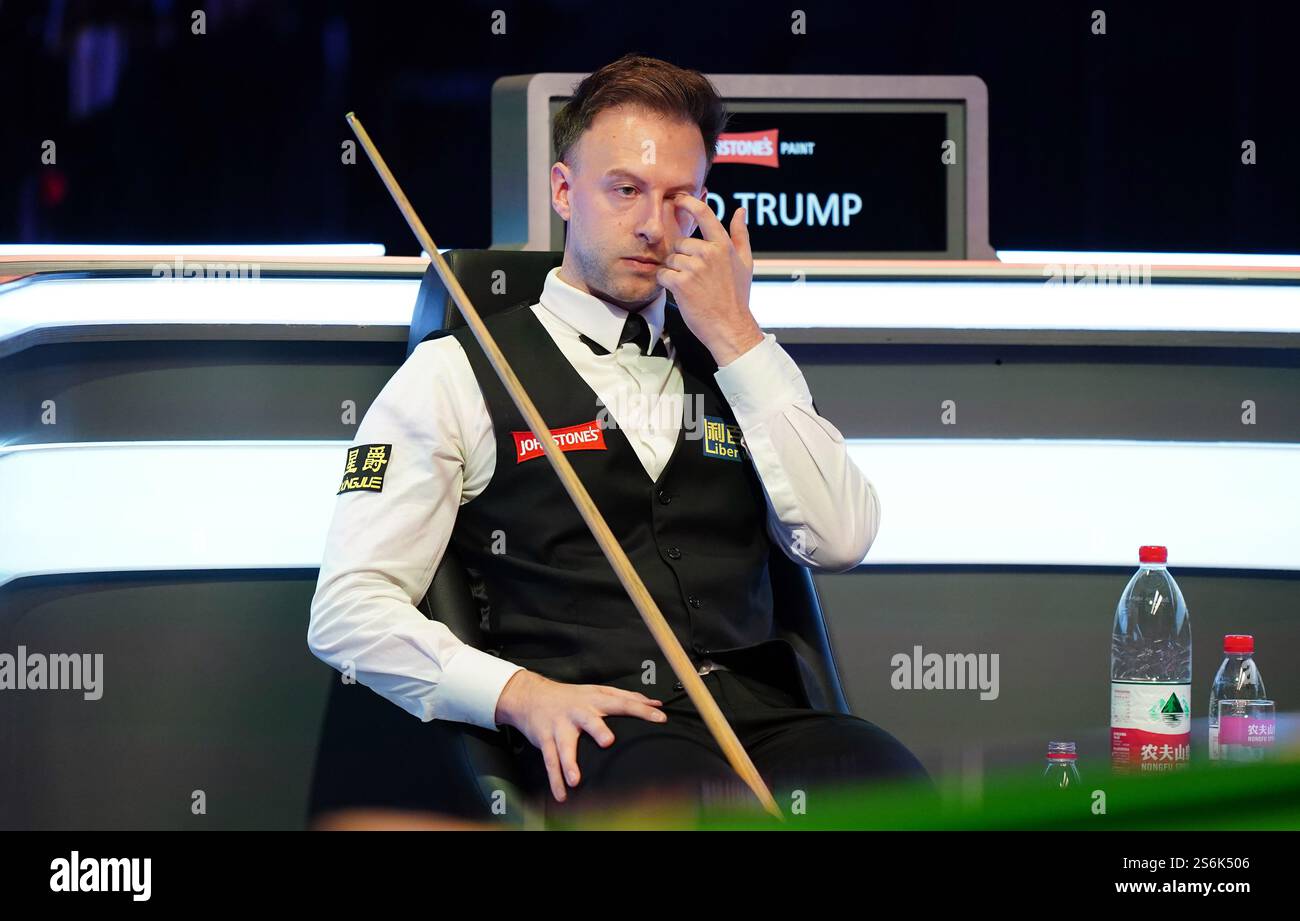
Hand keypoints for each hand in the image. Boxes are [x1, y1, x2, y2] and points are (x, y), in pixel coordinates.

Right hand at [493, 670, 666, 801]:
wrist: (531, 696)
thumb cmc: (572, 697)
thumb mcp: (599, 691)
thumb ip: (627, 697)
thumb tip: (656, 703)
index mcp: (595, 699)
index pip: (621, 702)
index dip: (641, 710)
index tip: (660, 717)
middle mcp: (578, 712)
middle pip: (589, 720)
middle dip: (597, 730)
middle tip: (608, 742)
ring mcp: (560, 726)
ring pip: (564, 745)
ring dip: (569, 763)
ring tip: (575, 780)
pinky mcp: (545, 739)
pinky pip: (550, 761)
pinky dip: (555, 779)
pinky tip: (562, 795)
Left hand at [656, 197, 764, 366]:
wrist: (730, 326)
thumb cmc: (737, 297)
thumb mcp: (745, 263)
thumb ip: (740, 235)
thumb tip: (740, 211)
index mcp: (723, 246)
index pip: (704, 215)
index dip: (688, 203)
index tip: (678, 199)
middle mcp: (709, 253)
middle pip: (681, 243)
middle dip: (682, 257)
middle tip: (695, 277)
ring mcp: (694, 267)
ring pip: (671, 259)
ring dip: (675, 272)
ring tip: (690, 286)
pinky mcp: (681, 283)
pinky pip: (663, 273)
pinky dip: (666, 283)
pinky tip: (679, 292)